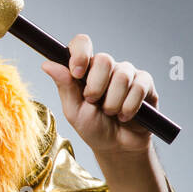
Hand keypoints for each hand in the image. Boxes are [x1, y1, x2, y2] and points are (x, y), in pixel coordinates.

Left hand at [41, 34, 158, 159]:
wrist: (118, 148)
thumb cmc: (94, 128)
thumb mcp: (74, 111)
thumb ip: (64, 86)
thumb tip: (47, 64)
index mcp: (85, 69)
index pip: (82, 44)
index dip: (80, 54)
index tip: (77, 73)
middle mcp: (106, 68)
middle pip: (104, 59)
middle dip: (96, 87)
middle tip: (94, 103)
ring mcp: (127, 73)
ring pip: (122, 75)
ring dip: (113, 102)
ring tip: (111, 114)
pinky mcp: (145, 83)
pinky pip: (139, 86)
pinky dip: (130, 106)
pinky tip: (126, 115)